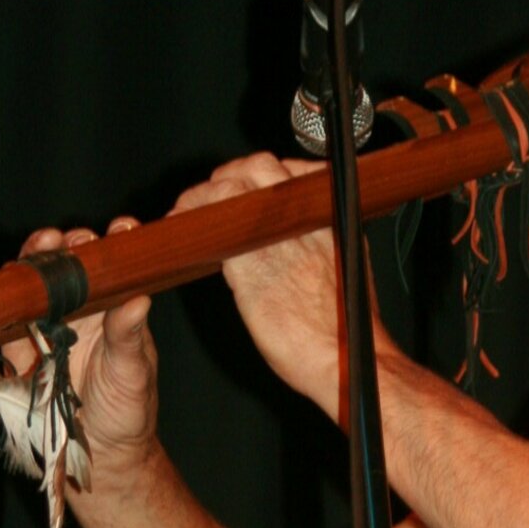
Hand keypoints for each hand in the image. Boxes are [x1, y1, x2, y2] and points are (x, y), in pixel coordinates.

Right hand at [5, 220, 158, 480]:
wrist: (99, 453)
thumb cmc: (128, 411)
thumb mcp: (133, 374)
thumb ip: (130, 337)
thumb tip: (140, 300)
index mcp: (114, 310)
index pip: (113, 269)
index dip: (113, 245)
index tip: (120, 229)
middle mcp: (81, 311)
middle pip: (68, 267)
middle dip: (67, 245)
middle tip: (70, 238)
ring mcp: (48, 327)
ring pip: (36, 285)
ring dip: (35, 262)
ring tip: (42, 245)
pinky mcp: (18, 348)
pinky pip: (5, 318)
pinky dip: (1, 300)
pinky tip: (4, 283)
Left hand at [171, 152, 356, 412]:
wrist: (346, 359)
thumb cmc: (346, 327)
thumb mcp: (345, 267)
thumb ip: (320, 244)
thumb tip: (293, 238)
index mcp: (332, 219)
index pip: (290, 171)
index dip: (258, 171)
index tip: (242, 181)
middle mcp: (304, 222)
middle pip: (259, 168)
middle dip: (228, 174)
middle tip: (209, 192)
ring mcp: (276, 242)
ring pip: (232, 189)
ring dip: (204, 192)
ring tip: (189, 207)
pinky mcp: (251, 268)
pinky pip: (216, 226)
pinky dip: (193, 217)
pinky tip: (181, 224)